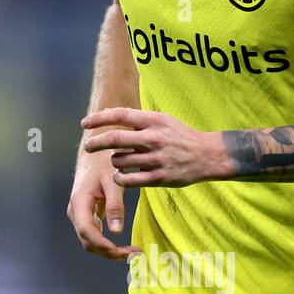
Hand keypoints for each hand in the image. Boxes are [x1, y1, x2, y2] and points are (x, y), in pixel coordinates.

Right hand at [66, 151, 141, 260]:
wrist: (94, 152)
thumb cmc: (103, 162)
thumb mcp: (112, 182)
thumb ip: (115, 206)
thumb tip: (117, 231)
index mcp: (79, 202)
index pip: (87, 232)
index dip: (104, 246)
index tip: (124, 252)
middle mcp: (76, 211)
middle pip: (88, 241)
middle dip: (109, 252)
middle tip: (133, 254)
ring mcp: (79, 213)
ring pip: (90, 240)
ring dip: (108, 249)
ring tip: (130, 251)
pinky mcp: (86, 214)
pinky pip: (93, 233)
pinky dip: (106, 243)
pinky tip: (122, 245)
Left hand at [81, 107, 224, 187]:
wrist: (208, 155)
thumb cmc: (180, 135)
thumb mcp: (162, 120)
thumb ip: (136, 119)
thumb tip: (105, 113)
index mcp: (154, 121)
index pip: (120, 115)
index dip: (99, 118)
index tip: (85, 123)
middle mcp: (154, 139)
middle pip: (115, 139)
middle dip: (96, 143)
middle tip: (87, 146)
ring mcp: (156, 159)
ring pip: (119, 161)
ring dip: (113, 161)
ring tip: (118, 161)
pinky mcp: (159, 178)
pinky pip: (128, 180)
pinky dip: (119, 178)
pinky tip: (121, 176)